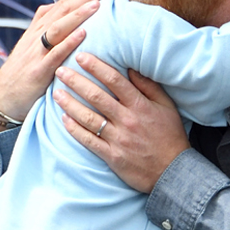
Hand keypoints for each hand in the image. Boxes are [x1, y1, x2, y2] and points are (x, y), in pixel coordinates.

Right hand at [0, 0, 100, 120]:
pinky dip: (69, 42)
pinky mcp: (38, 71)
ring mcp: (36, 53)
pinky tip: (83, 34)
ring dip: (78, 16)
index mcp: (35, 30)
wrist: (2, 98)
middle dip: (82, 0)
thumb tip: (60, 10)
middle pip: (60, 12)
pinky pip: (55, 54)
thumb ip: (44, 29)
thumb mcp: (30, 47)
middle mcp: (35, 37)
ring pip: (57, 28)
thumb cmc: (21, 73)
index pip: (58, 7)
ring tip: (96, 6)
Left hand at [56, 55, 188, 192]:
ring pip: (88, 118)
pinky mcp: (112, 156)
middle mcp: (127, 120)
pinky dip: (74, 129)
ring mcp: (118, 139)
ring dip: (70, 104)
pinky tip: (63, 119)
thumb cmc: (170, 136)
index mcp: (140, 106)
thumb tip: (131, 66)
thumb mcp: (166, 106)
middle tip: (60, 71)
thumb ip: (148, 86)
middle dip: (76, 81)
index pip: (114, 80)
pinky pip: (89, 140)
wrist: (173, 172)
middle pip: (96, 96)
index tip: (81, 57)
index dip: (96, 66)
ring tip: (56, 93)